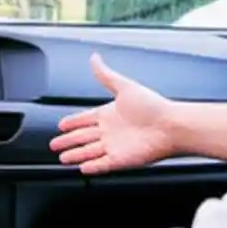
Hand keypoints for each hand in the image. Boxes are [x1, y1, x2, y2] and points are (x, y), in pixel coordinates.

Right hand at [50, 53, 175, 174]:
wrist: (171, 126)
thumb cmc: (154, 106)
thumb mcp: (125, 86)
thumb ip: (106, 75)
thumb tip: (94, 58)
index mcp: (109, 113)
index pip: (85, 118)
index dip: (72, 122)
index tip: (61, 125)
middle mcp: (110, 130)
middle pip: (83, 137)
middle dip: (68, 141)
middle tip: (55, 144)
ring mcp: (115, 146)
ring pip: (89, 152)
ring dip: (75, 155)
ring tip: (63, 158)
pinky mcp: (120, 160)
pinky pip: (102, 164)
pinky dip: (91, 167)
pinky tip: (82, 168)